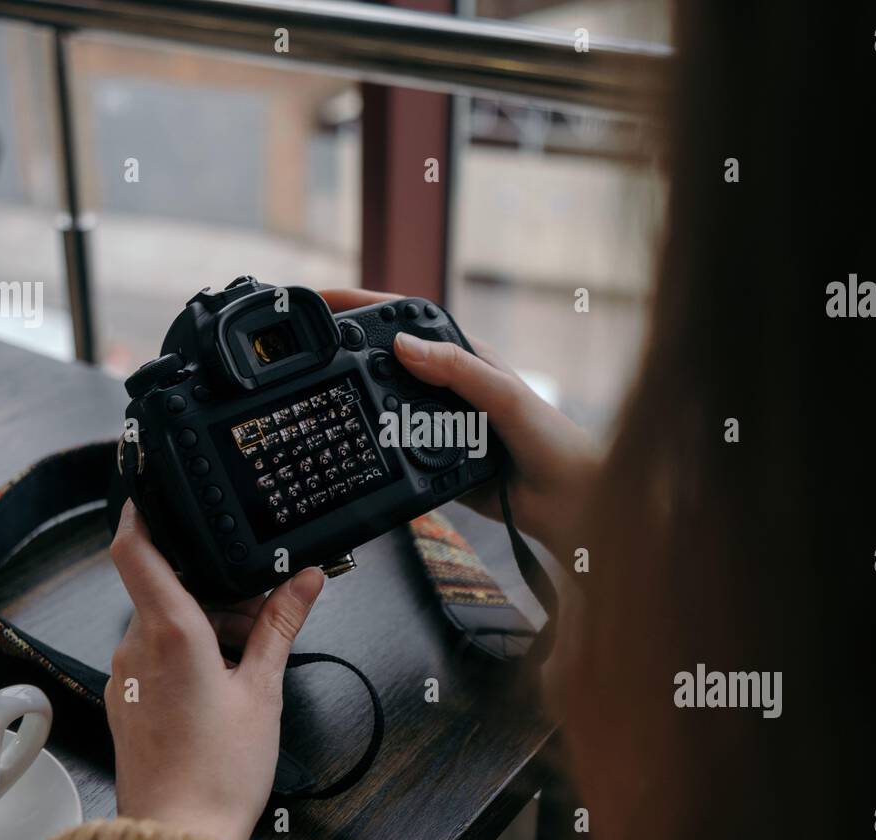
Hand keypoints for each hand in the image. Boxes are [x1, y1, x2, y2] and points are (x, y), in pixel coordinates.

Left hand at [104, 500, 324, 839]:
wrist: (180, 831)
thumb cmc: (217, 773)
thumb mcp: (264, 689)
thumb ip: (281, 625)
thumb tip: (303, 581)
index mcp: (169, 633)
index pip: (134, 551)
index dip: (138, 513)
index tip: (150, 492)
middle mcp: (136, 648)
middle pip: (167, 588)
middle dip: (212, 591)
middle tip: (256, 613)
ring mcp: (125, 674)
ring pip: (162, 622)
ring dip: (203, 624)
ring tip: (245, 662)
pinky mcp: (126, 698)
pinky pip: (154, 653)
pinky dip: (187, 651)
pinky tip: (221, 681)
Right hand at [319, 289, 598, 552]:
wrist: (567, 502)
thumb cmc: (552, 440)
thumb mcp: (504, 396)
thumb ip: (457, 370)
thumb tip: (402, 345)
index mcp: (464, 358)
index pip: (407, 323)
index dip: (365, 307)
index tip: (327, 300)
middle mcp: (447, 386)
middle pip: (386, 361)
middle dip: (348, 348)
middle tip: (308, 343)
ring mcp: (437, 423)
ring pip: (385, 403)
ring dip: (355, 395)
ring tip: (317, 386)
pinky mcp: (431, 460)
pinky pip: (394, 448)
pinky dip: (372, 441)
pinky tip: (351, 438)